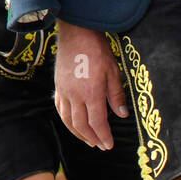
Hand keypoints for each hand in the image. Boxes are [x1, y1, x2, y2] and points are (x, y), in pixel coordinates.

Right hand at [53, 20, 127, 150]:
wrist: (76, 33)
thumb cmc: (98, 50)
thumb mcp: (113, 72)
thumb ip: (116, 96)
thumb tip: (122, 115)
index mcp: (91, 93)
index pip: (97, 122)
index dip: (104, 136)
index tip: (109, 145)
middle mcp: (75, 95)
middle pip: (82, 125)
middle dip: (92, 138)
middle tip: (101, 146)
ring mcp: (64, 91)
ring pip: (68, 120)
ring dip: (78, 134)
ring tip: (89, 141)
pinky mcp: (58, 86)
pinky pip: (60, 109)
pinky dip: (67, 121)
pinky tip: (74, 125)